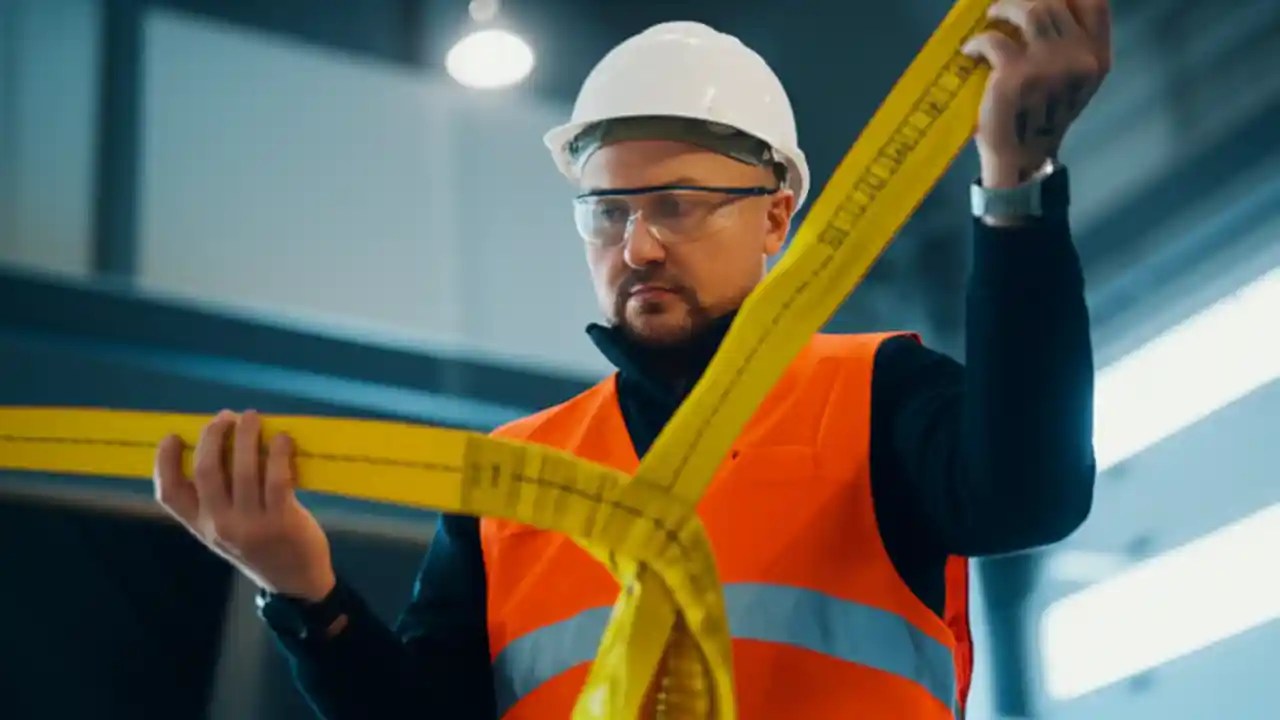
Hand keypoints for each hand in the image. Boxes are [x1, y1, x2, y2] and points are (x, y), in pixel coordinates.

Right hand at [153, 409, 335, 600]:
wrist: (296, 583)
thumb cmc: (262, 547)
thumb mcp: (228, 530)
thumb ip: (219, 499)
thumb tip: (224, 444)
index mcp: (201, 527)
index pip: (169, 494)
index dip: (165, 462)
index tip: (173, 436)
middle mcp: (220, 525)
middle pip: (206, 470)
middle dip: (213, 436)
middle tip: (226, 417)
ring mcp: (250, 524)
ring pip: (242, 469)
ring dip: (246, 435)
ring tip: (252, 417)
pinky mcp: (282, 521)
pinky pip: (276, 477)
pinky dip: (278, 452)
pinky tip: (282, 438)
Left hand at [962, 0, 1111, 186]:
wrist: (1022, 157)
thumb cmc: (1042, 115)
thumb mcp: (1072, 80)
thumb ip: (1071, 44)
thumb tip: (1042, 1)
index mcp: (1097, 59)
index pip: (1095, 4)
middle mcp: (1079, 59)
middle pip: (1053, 2)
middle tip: (1004, 4)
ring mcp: (1048, 67)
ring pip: (1030, 10)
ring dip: (1004, 7)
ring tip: (992, 16)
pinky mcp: (1015, 77)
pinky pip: (994, 40)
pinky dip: (977, 41)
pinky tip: (971, 51)